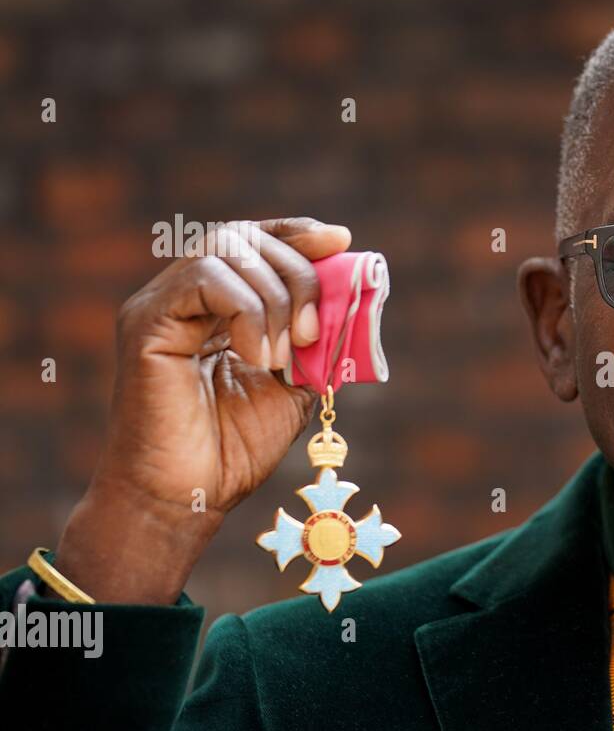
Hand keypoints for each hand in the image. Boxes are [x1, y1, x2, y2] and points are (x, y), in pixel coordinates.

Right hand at [54, 218, 351, 603]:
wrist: (188, 497)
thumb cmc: (234, 449)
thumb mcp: (294, 385)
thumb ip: (315, 341)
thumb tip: (351, 302)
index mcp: (216, 307)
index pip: (254, 242)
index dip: (297, 233)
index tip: (340, 241)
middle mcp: (183, 297)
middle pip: (245, 237)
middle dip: (297, 272)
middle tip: (315, 329)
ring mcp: (160, 305)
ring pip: (228, 251)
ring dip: (276, 298)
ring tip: (285, 356)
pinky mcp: (146, 321)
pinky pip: (206, 279)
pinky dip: (247, 310)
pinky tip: (258, 356)